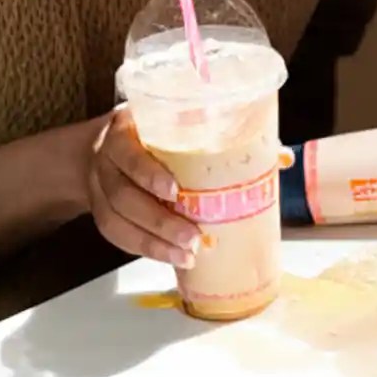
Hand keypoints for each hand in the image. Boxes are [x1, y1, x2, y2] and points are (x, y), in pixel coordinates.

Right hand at [88, 106, 200, 267]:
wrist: (104, 145)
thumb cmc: (152, 132)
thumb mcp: (173, 119)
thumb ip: (212, 132)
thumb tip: (279, 152)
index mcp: (123, 132)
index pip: (128, 154)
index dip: (148, 175)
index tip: (174, 191)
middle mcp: (105, 161)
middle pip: (123, 195)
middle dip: (158, 221)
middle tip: (192, 237)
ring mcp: (98, 189)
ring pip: (116, 221)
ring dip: (153, 242)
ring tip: (186, 255)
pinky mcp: (102, 211)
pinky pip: (117, 235)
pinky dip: (146, 249)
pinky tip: (172, 256)